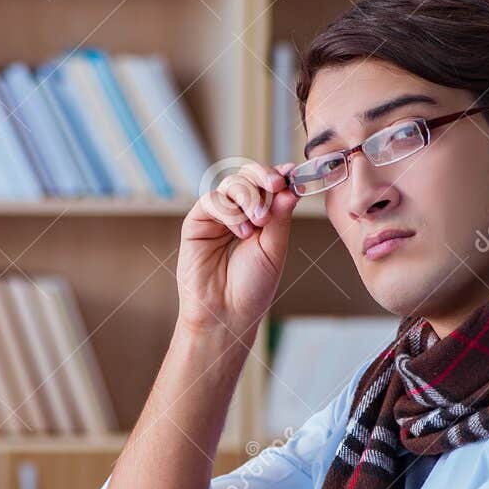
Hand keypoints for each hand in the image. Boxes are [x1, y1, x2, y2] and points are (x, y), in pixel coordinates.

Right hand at [178, 162, 297, 339]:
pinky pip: (211, 201)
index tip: (292, 173)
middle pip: (247, 176)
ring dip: (249, 196)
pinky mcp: (196, 224)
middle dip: (263, 177)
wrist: (227, 314)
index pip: (267, 185)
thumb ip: (280, 217)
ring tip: (260, 222)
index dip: (279, 175)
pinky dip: (229, 211)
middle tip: (276, 186)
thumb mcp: (274, 249)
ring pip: (230, 185)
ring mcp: (216, 217)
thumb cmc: (252, 287)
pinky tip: (242, 232)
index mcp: (260, 217)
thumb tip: (291, 187)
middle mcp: (237, 213)